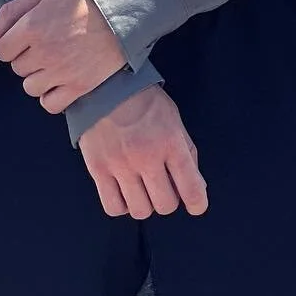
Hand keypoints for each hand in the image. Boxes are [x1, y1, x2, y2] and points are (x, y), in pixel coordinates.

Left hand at [0, 0, 126, 112]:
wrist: (123, 5)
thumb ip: (12, 12)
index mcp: (31, 27)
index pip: (2, 50)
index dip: (12, 42)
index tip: (27, 36)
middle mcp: (43, 52)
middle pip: (17, 68)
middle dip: (27, 57)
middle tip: (47, 43)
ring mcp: (61, 72)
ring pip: (31, 87)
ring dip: (38, 76)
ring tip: (55, 61)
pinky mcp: (80, 86)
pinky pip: (51, 104)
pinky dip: (52, 96)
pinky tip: (61, 80)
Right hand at [79, 86, 207, 218]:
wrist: (105, 84)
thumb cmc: (143, 101)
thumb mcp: (174, 120)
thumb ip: (187, 152)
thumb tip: (197, 186)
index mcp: (170, 142)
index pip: (191, 189)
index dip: (197, 203)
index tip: (196, 205)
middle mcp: (146, 157)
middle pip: (165, 205)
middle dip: (169, 200)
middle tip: (164, 186)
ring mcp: (120, 165)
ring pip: (140, 211)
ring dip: (145, 204)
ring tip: (142, 188)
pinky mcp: (98, 169)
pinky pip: (113, 207)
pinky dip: (122, 205)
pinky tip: (124, 191)